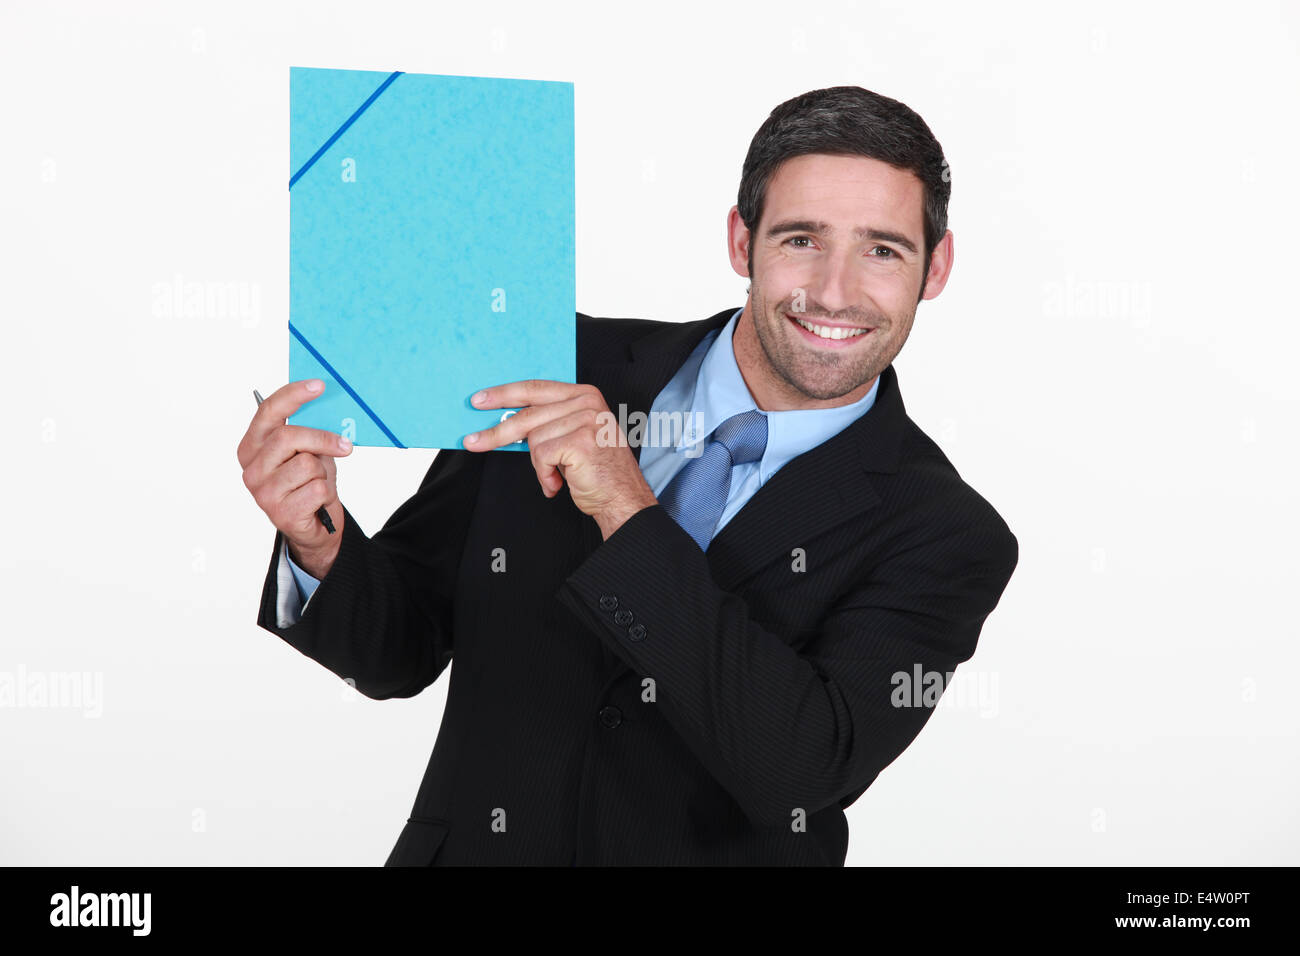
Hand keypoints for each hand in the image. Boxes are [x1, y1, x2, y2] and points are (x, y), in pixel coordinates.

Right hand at [237, 379, 352, 576]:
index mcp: (252, 446)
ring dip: (323, 473)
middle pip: (289, 437)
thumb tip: (326, 404)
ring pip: (307, 465)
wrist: (316, 527)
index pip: (268, 412)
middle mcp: (251, 468)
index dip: (293, 395)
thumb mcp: (309, 452)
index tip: (318, 385)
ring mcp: (262, 493)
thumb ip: (308, 432)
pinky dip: (326, 494)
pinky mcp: (280, 513)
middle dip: (322, 438)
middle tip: (345, 445)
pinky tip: (317, 501)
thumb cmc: (310, 483)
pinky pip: (317, 489)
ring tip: (318, 483)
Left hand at [464, 381, 656, 538]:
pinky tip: (561, 481)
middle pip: (527, 414)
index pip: (535, 388)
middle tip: (472, 441)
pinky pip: (541, 456)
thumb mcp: (573, 435)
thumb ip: (548, 422)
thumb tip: (507, 422)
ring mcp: (585, 420)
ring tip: (557, 475)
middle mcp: (587, 403)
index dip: (504, 394)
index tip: (480, 400)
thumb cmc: (598, 471)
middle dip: (496, 432)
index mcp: (584, 395)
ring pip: (533, 439)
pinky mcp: (580, 441)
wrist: (623, 497)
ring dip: (539, 465)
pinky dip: (546, 475)